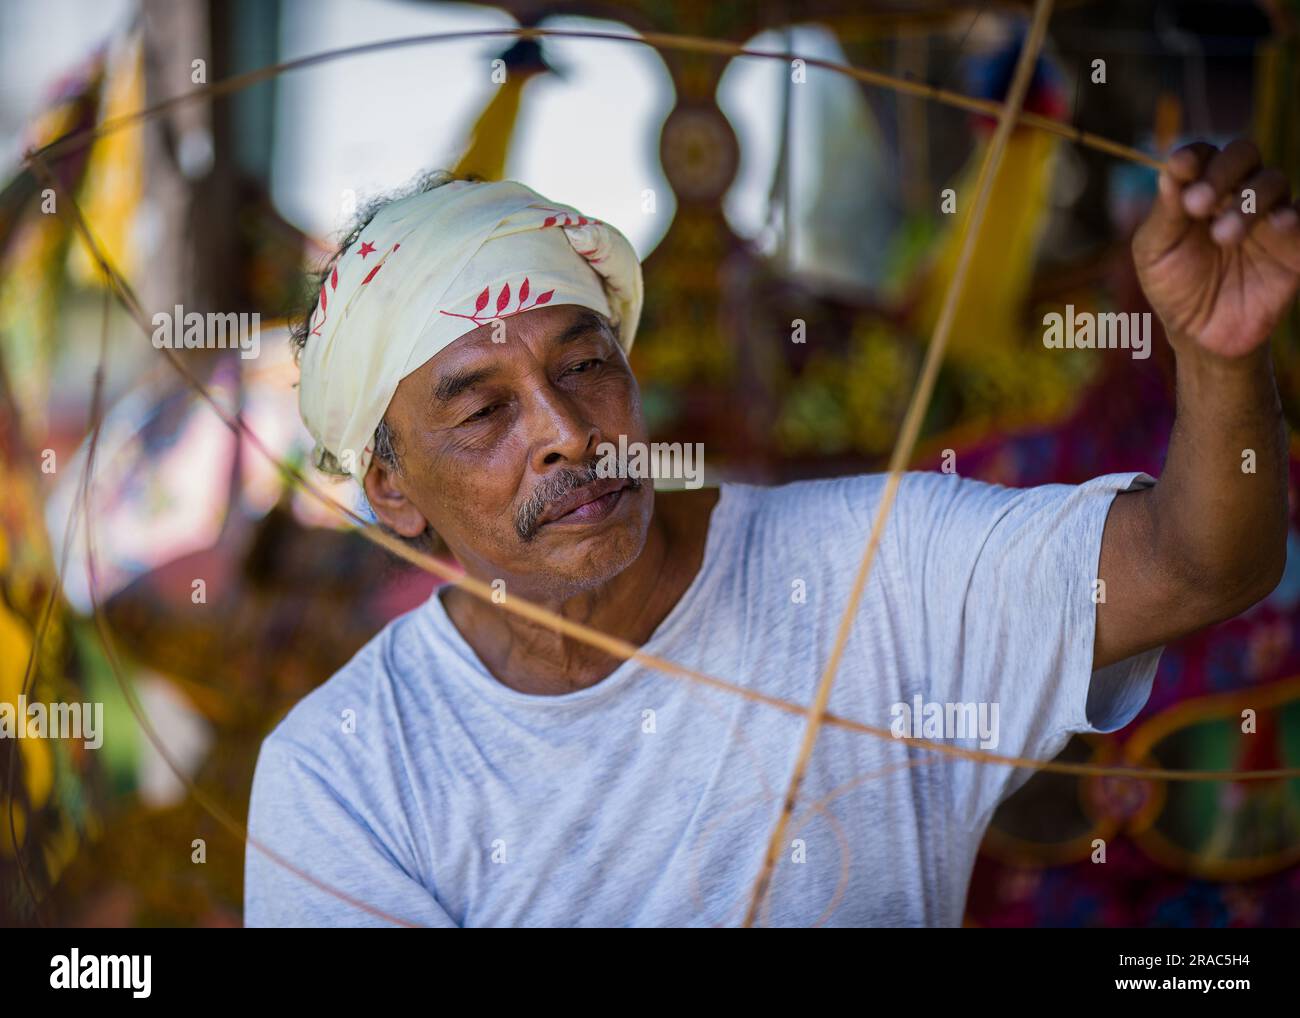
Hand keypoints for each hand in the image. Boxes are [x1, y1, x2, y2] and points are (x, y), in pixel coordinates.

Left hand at [1132, 139, 1299, 358]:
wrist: (1200, 334)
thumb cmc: (1173, 286)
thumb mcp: (1155, 252)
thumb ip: (1165, 213)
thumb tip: (1169, 171)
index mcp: (1200, 189)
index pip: (1203, 155)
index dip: (1194, 156)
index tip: (1181, 166)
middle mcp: (1237, 193)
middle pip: (1243, 155)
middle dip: (1221, 172)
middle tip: (1196, 204)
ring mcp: (1268, 215)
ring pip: (1272, 182)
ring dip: (1247, 202)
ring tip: (1222, 236)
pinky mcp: (1294, 244)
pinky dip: (1293, 215)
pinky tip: (1278, 224)